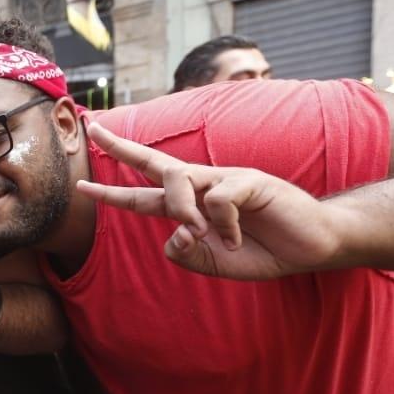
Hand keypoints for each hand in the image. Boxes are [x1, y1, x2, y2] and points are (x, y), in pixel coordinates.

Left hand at [77, 124, 343, 279]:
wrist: (312, 246)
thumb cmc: (263, 251)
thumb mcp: (214, 263)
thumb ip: (186, 254)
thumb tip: (174, 234)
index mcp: (192, 206)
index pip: (145, 195)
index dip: (112, 194)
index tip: (81, 186)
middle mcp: (204, 185)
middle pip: (156, 163)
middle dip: (122, 147)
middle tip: (94, 129)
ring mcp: (226, 179)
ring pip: (179, 180)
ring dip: (181, 211)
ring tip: (199, 233)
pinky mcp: (250, 179)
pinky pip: (218, 201)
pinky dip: (224, 227)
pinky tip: (238, 239)